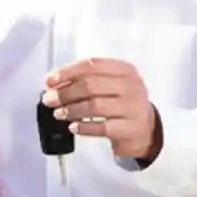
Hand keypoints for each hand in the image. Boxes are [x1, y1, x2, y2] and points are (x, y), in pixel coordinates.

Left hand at [42, 57, 161, 162]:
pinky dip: (84, 127)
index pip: (91, 65)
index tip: (49, 80)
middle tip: (49, 100)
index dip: (67, 72)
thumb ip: (84, 81)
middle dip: (65, 92)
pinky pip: (102, 127)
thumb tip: (52, 84)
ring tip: (58, 113)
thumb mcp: (109, 86)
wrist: (147, 131)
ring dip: (71, 110)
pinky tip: (73, 127)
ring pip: (94, 106)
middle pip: (91, 85)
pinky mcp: (130, 128)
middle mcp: (131, 86)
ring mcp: (132, 107)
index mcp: (124, 70)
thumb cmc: (122, 104)